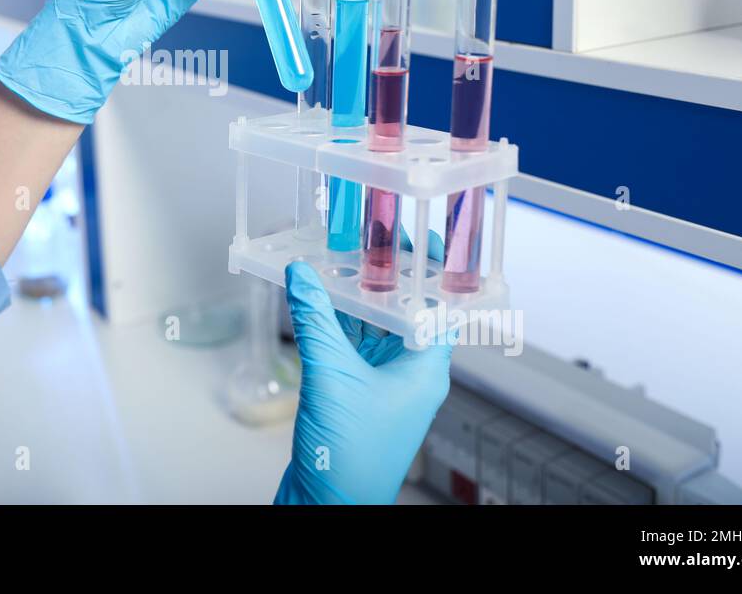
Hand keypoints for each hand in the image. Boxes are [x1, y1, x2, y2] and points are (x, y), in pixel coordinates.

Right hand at [275, 229, 452, 504]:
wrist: (328, 506)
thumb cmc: (350, 460)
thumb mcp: (330, 376)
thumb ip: (315, 320)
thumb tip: (302, 275)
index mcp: (424, 368)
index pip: (439, 306)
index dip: (432, 269)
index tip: (421, 235)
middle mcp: (409, 373)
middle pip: (404, 310)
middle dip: (385, 275)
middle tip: (369, 238)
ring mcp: (382, 383)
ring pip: (374, 326)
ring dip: (356, 296)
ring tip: (338, 257)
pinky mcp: (355, 391)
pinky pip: (350, 344)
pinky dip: (335, 320)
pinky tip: (317, 298)